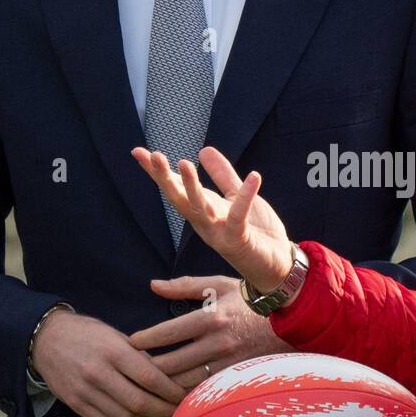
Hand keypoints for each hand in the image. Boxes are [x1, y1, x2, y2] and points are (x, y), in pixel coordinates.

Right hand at [31, 309, 186, 416]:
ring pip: (124, 416)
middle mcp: (98, 372)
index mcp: (113, 351)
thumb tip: (168, 376)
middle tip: (177, 412)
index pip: (150, 377)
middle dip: (163, 410)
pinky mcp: (74, 403)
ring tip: (155, 411)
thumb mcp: (116, 335)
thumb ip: (140, 356)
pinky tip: (131, 413)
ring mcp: (84, 390)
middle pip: (139, 402)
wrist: (45, 339)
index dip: (171, 391)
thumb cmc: (87, 334)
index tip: (184, 396)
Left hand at [128, 275, 291, 388]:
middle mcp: (219, 343)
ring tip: (146, 384)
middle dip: (147, 368)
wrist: (291, 317)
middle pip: (173, 364)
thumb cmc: (249, 299)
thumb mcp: (218, 284)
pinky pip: (205, 390)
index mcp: (212, 317)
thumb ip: (184, 286)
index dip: (145, 340)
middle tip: (129, 369)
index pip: (169, 333)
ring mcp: (229, 363)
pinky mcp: (237, 377)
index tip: (130, 343)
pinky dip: (186, 394)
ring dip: (164, 385)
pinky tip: (172, 394)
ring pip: (186, 383)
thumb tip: (154, 285)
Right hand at [132, 146, 293, 294]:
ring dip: (191, 187)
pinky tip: (254, 177)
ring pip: (200, 208)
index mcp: (203, 210)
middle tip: (154, 156)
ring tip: (183, 164)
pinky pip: (240, 216)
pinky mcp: (239, 240)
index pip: (176, 188)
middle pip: (180, 199)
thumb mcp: (235, 197)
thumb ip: (222, 174)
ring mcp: (220, 232)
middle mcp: (205, 222)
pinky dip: (246, 196)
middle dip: (165, 179)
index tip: (138, 152)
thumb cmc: (256, 232)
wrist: (277, 266)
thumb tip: (203, 150)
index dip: (157, 172)